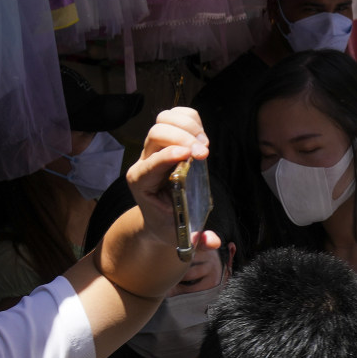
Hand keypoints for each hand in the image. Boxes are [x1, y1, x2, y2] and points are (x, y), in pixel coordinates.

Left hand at [128, 108, 213, 254]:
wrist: (159, 217)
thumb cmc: (169, 225)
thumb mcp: (181, 237)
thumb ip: (198, 240)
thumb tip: (214, 241)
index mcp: (142, 183)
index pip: (150, 163)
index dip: (169, 155)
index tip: (193, 155)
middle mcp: (145, 161)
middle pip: (156, 133)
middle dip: (182, 138)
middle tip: (204, 154)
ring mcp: (154, 147)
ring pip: (164, 120)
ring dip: (188, 127)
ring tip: (204, 145)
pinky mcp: (167, 139)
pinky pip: (175, 116)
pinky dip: (191, 120)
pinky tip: (202, 136)